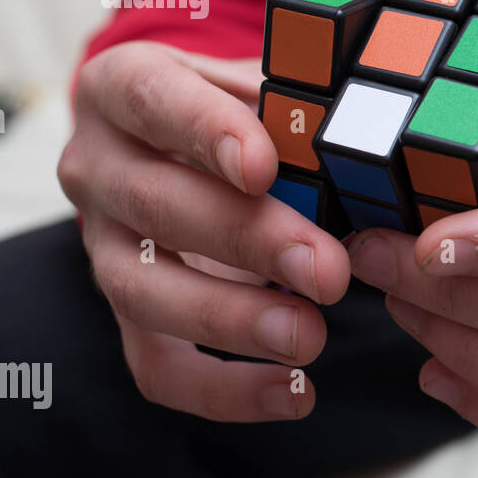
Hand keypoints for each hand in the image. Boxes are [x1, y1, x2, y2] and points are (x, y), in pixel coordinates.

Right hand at [58, 41, 350, 420]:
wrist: (191, 150)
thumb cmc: (244, 109)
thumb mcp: (268, 83)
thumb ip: (305, 98)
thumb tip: (381, 120)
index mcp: (126, 85)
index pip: (153, 99)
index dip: (205, 132)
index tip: (263, 167)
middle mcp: (97, 164)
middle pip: (156, 204)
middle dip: (247, 240)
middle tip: (328, 272)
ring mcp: (102, 245)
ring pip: (142, 290)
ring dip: (230, 320)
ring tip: (309, 338)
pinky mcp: (125, 314)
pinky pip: (155, 364)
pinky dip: (222, 389)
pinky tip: (293, 394)